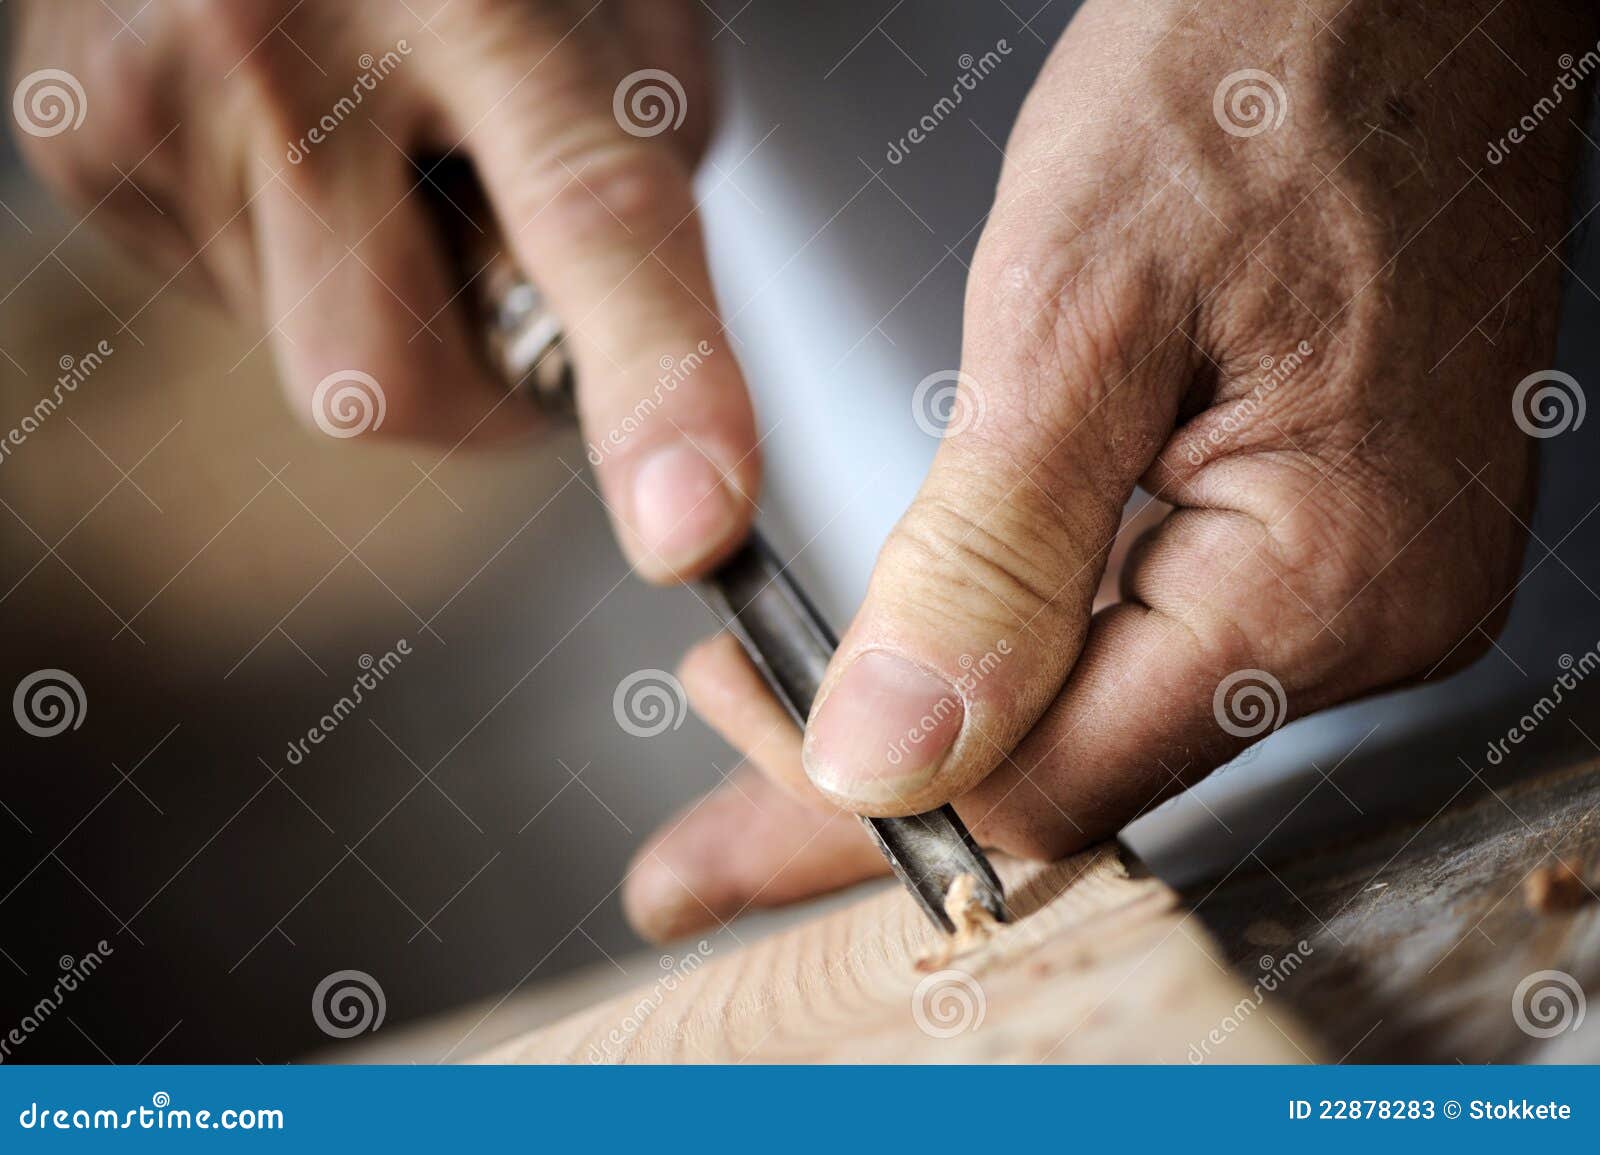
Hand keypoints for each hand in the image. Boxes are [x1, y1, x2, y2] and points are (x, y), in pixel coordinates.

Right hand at [9, 0, 756, 579]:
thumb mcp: (613, 27)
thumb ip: (634, 198)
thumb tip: (643, 384)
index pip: (584, 218)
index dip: (653, 383)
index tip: (691, 521)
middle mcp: (278, 43)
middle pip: (388, 384)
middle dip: (474, 375)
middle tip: (497, 258)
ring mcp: (155, 103)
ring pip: (312, 368)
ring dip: (387, 313)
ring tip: (378, 151)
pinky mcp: (81, 150)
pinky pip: (234, 309)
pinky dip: (299, 271)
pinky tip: (300, 155)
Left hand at [624, 0, 1598, 938]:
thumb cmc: (1269, 73)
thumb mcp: (1077, 309)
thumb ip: (989, 557)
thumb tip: (895, 754)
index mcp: (1318, 579)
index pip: (1049, 786)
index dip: (876, 779)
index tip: (743, 714)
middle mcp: (1366, 614)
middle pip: (1071, 775)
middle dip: (882, 787)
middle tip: (713, 830)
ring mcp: (1364, 579)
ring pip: (1102, 715)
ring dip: (950, 724)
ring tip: (792, 729)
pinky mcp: (1338, 532)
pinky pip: (1153, 641)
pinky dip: (1027, 653)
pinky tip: (945, 659)